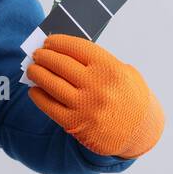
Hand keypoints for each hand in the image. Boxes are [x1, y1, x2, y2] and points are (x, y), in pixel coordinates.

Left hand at [26, 34, 164, 158]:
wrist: (140, 132)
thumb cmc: (129, 97)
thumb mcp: (123, 73)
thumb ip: (97, 62)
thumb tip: (62, 51)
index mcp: (110, 68)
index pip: (76, 47)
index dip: (58, 42)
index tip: (49, 41)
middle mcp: (97, 86)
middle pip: (60, 64)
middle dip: (44, 57)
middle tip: (37, 55)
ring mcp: (85, 106)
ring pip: (50, 84)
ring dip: (36, 74)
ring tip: (32, 70)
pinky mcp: (75, 124)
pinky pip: (49, 106)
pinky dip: (38, 96)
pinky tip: (35, 90)